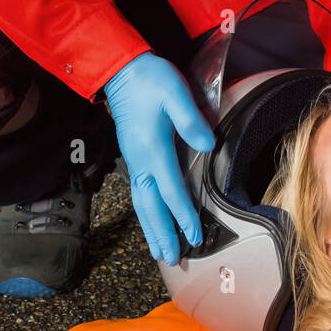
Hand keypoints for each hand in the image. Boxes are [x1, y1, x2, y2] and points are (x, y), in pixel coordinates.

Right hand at [104, 52, 215, 265]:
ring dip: (152, 229)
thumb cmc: (152, 80)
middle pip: (151, 206)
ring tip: (160, 252)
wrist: (122, 70)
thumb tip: (208, 146)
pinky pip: (140, 193)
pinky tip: (152, 221)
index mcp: (153, 150)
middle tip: (173, 260)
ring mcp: (134, 160)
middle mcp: (140, 161)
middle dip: (162, 234)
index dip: (184, 216)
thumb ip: (191, 120)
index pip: (172, 190)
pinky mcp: (134, 156)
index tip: (196, 237)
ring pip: (142, 203)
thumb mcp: (176, 93)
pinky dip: (147, 213)